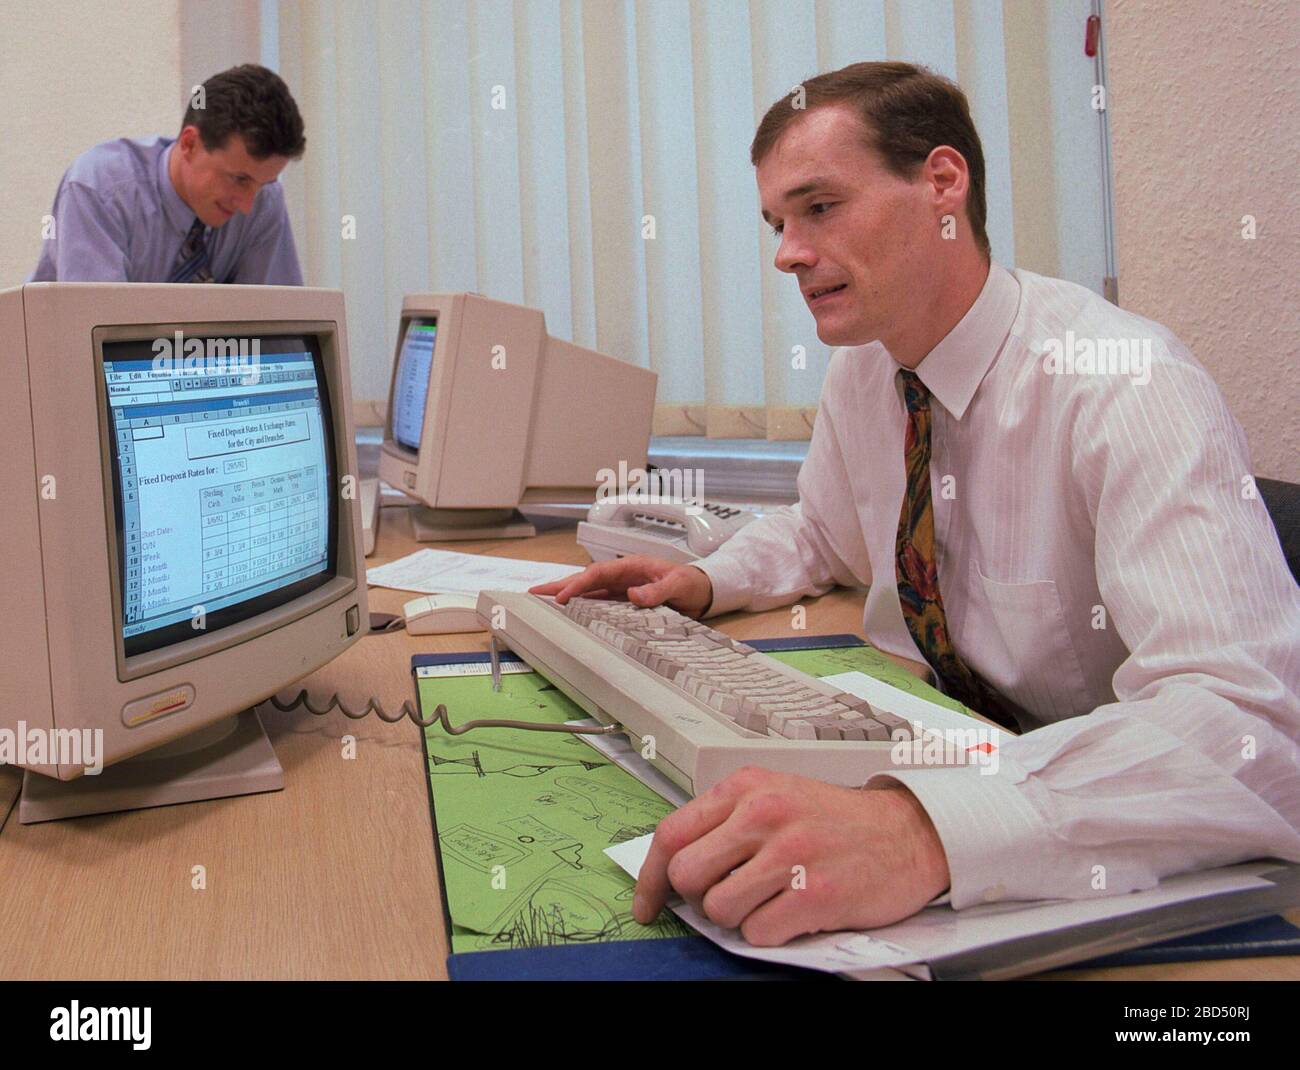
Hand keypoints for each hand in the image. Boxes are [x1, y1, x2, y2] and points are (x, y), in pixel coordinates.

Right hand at [528, 555, 713, 618]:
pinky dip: (579, 605)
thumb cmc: (691, 583)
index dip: (579, 584)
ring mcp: (621, 588)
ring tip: (541, 600)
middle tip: (534, 592)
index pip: (598, 573)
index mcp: (632, 567)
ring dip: (565, 595)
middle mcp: (622, 576)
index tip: (563, 596)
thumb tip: (634, 595)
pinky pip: (597, 602)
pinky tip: (566, 612)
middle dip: (560, 585)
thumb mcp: (678, 585)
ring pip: (588, 591)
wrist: (701, 591)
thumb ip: (657, 591)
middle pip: (586, 579)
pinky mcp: (623, 600)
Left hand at [632, 767, 949, 944]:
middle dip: (699, 898)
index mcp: (746, 787)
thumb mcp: (774, 796)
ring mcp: (791, 854)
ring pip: (719, 909)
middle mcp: (764, 814)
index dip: (650, 877)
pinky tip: (792, 912)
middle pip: (687, 876)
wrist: (906, 832)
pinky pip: (758, 933)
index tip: (649, 902)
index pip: (672, 834)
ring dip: (738, 917)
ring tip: (768, 900)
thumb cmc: (834, 820)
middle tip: (727, 895)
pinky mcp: (816, 893)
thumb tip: (673, 869)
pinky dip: (769, 933)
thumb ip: (725, 823)